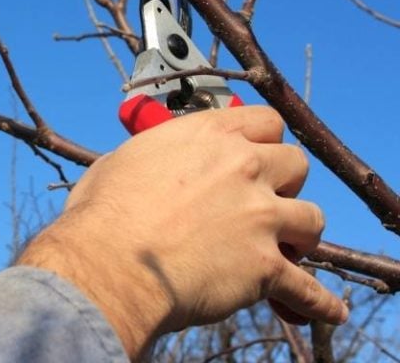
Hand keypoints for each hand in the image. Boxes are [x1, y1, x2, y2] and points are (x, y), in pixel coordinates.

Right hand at [17, 106, 346, 359]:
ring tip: (285, 248)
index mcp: (208, 136)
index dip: (265, 140)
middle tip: (264, 201)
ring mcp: (260, 216)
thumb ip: (153, 157)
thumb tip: (147, 166)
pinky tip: (328, 309)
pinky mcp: (266, 266)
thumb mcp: (121, 162)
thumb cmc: (102, 214)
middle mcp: (243, 167)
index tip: (258, 156)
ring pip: (312, 219)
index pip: (266, 121)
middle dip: (284, 183)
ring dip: (300, 234)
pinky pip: (309, 289)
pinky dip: (319, 302)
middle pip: (297, 163)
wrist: (108, 265)